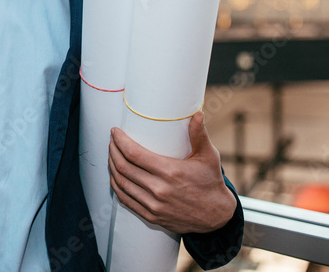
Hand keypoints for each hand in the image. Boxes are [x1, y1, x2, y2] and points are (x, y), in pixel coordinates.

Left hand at [108, 111, 236, 233]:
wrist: (216, 216)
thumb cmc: (211, 182)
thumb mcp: (208, 157)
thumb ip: (199, 134)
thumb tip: (197, 113)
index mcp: (170, 172)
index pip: (134, 154)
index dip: (120, 141)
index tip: (115, 131)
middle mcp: (159, 190)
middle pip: (124, 167)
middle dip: (113, 151)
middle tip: (111, 140)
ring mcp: (154, 205)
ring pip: (122, 184)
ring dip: (112, 167)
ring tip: (111, 155)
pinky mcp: (151, 216)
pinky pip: (126, 200)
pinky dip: (117, 187)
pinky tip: (115, 177)